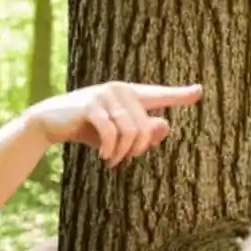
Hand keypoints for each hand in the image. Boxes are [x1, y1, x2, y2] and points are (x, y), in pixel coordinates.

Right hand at [24, 82, 202, 166]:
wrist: (50, 122)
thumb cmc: (87, 128)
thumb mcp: (117, 134)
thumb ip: (143, 132)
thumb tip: (166, 125)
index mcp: (129, 93)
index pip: (159, 94)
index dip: (180, 95)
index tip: (200, 91)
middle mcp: (120, 89)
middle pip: (145, 126)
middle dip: (136, 149)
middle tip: (123, 160)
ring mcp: (104, 95)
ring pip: (130, 131)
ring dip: (122, 153)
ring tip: (113, 161)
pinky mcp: (91, 105)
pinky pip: (112, 133)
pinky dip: (110, 149)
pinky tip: (104, 158)